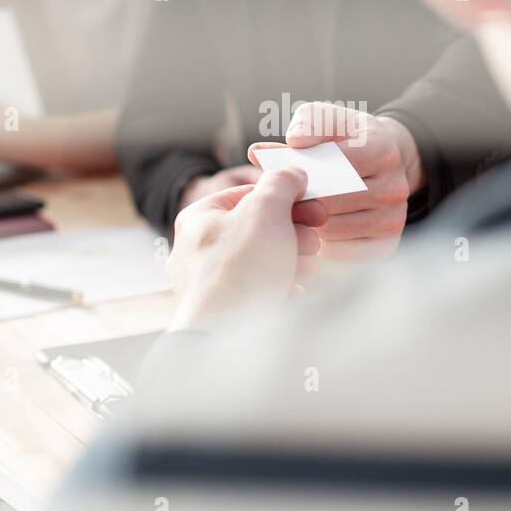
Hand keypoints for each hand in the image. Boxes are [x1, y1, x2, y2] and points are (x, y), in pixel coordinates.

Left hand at [167, 167, 328, 330]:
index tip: (313, 207)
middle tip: (313, 242)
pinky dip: (280, 289)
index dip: (286, 198)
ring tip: (306, 271)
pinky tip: (293, 293)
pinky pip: (258, 292)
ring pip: (260, 262)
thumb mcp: (265, 211)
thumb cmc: (239, 270)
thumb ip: (281, 184)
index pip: (248, 194)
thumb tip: (292, 174)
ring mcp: (209, 283)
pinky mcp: (224, 311)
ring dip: (292, 262)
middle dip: (292, 234)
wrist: (224, 337)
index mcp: (199, 218)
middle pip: (256, 230)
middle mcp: (197, 249)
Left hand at [250, 102, 424, 261]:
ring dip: (304, 224)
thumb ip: (309, 122)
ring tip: (288, 213)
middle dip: (298, 200)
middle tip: (273, 200)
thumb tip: (294, 141)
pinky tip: (310, 228)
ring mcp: (393, 218)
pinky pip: (341, 251)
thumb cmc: (346, 139)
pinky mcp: (387, 244)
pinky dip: (319, 243)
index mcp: (383, 150)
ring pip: (332, 230)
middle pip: (331, 202)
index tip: (278, 175)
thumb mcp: (329, 118)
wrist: (383, 161)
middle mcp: (395, 187)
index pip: (336, 166)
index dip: (302, 172)